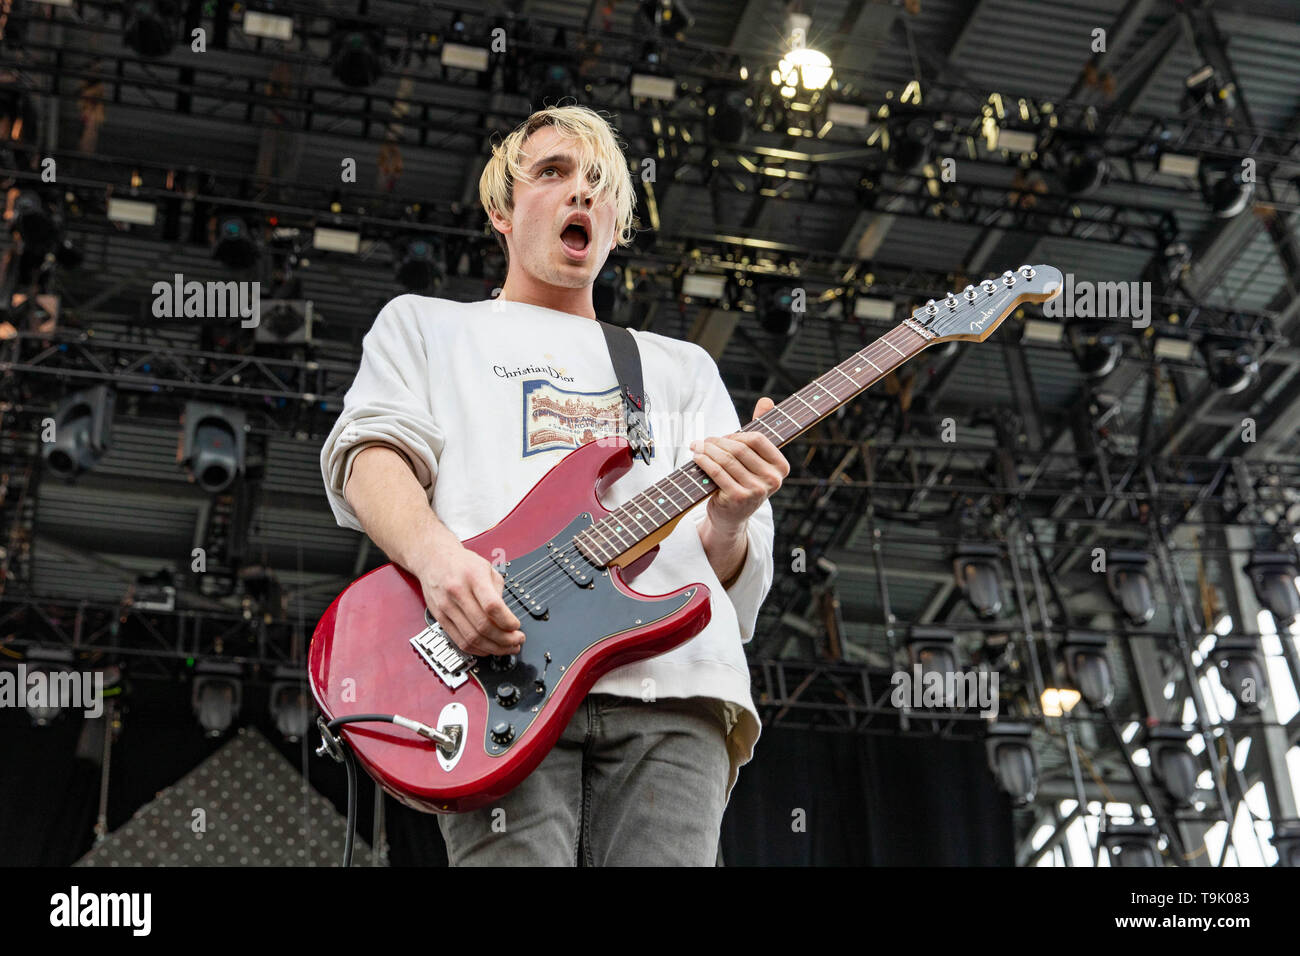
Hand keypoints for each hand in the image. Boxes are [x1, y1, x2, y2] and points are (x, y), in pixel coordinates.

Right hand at [416, 545, 524, 655]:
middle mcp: (457, 592)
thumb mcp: (487, 568)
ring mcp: (446, 607)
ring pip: (471, 638)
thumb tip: (507, 619)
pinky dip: (477, 649)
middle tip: (517, 641)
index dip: (507, 621)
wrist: (434, 559)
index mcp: (473, 576)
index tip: (516, 626)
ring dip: (493, 648)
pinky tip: (488, 648)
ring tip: (507, 647)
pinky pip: (459, 641)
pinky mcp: (440, 618)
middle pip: (483, 626)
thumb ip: (498, 592)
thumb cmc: (462, 563)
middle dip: (505, 639)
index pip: (492, 606)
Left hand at [689, 397, 789, 533]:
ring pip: (726, 459)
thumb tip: (766, 400)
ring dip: (707, 450)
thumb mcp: (754, 459)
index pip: (757, 439)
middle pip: (739, 448)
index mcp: (782, 468)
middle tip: (703, 441)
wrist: (731, 517)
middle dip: (718, 441)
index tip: (723, 437)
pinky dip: (704, 461)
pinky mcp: (739, 498)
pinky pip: (717, 472)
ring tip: (696, 446)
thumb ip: (762, 430)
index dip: (736, 435)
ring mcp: (757, 491)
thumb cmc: (743, 482)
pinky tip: (696, 456)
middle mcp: (773, 480)